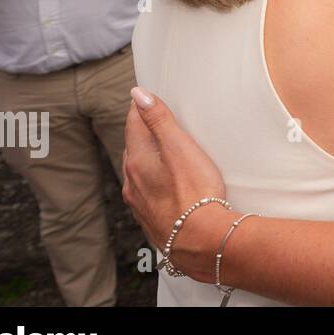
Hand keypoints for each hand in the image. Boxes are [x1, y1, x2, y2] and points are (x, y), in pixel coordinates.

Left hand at [122, 88, 231, 281]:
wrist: (201, 240)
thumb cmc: (195, 192)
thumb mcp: (180, 147)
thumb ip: (159, 119)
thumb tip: (138, 94)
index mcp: (137, 159)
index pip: (133, 123)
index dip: (141, 108)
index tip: (148, 97)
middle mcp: (132, 181)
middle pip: (134, 147)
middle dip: (144, 132)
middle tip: (159, 121)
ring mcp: (139, 202)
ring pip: (138, 172)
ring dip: (147, 159)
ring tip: (163, 151)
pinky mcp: (150, 219)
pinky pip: (146, 192)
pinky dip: (153, 181)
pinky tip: (167, 184)